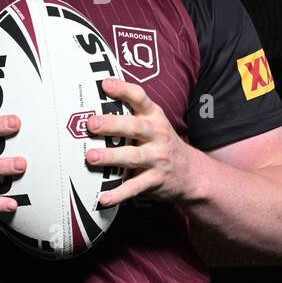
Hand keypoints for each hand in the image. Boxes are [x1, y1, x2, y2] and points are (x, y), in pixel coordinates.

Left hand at [84, 77, 199, 208]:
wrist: (190, 173)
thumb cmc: (160, 143)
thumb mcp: (153, 123)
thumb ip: (130, 113)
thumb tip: (94, 103)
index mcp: (153, 117)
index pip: (140, 98)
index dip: (123, 90)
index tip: (105, 85)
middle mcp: (157, 135)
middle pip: (134, 127)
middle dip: (111, 125)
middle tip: (91, 124)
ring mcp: (157, 158)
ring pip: (133, 156)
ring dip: (111, 157)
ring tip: (91, 157)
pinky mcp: (155, 180)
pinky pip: (135, 187)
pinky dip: (119, 193)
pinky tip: (104, 198)